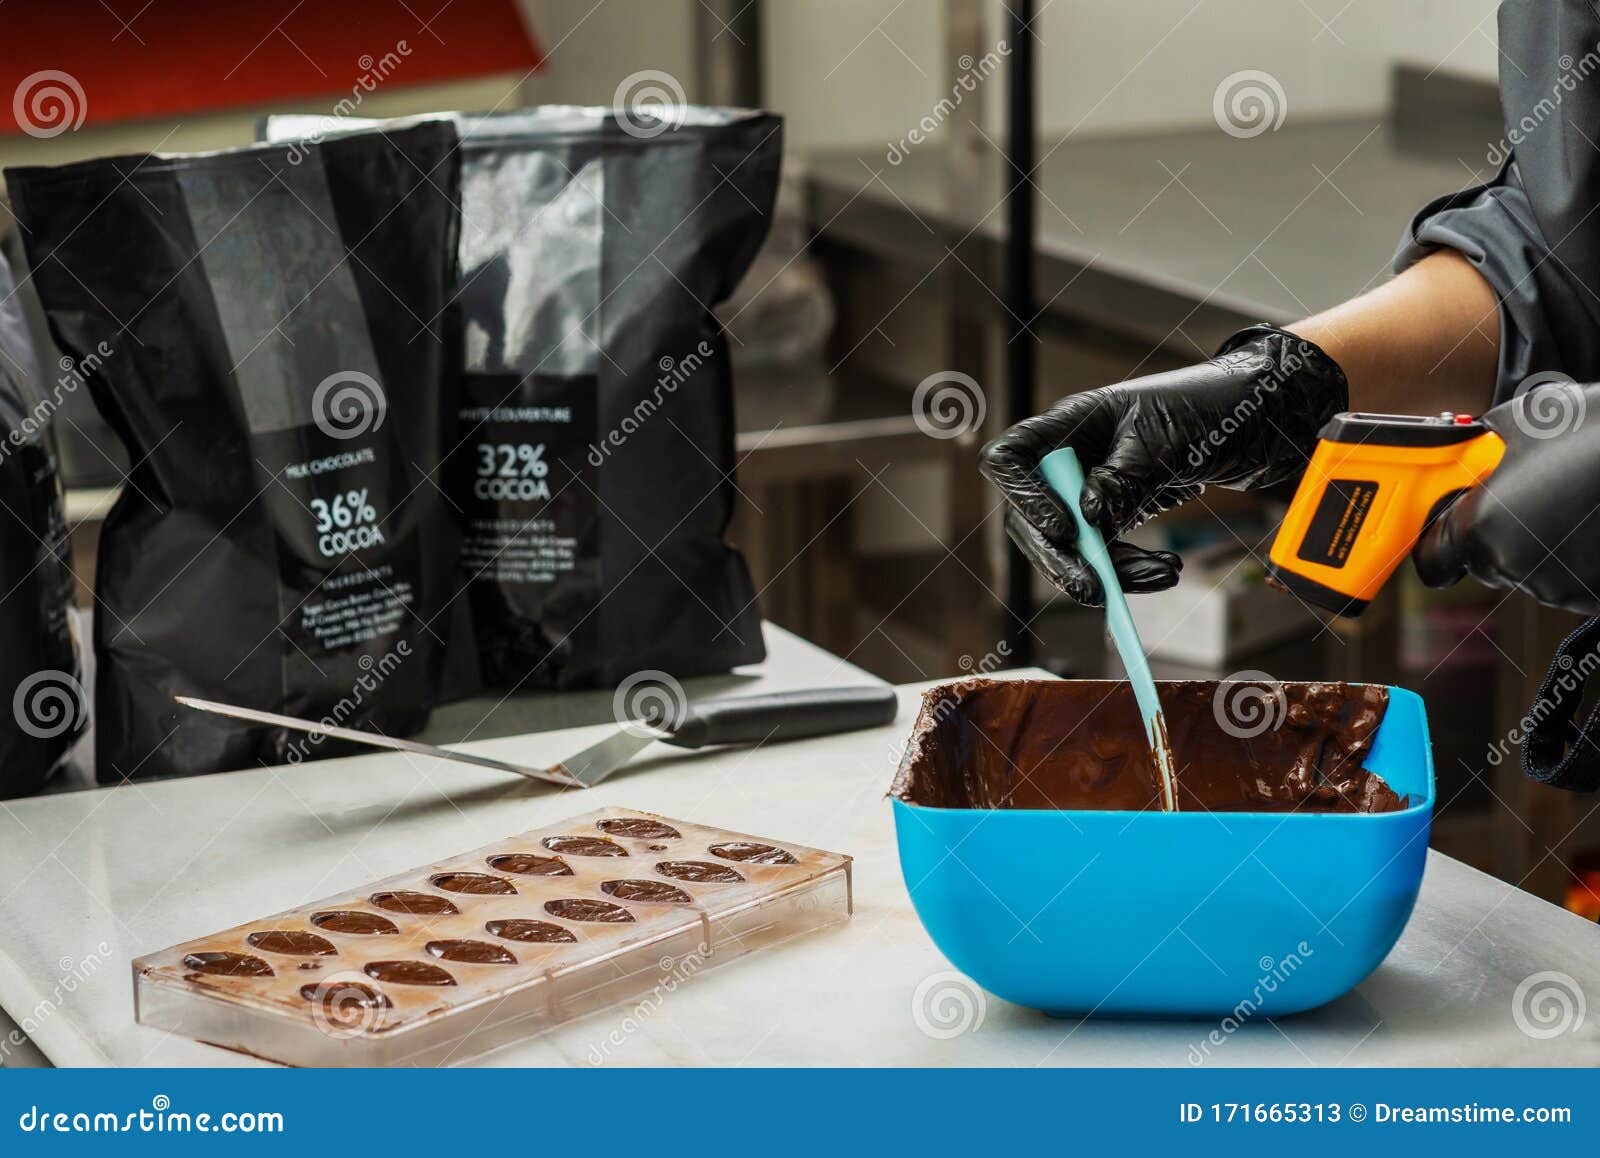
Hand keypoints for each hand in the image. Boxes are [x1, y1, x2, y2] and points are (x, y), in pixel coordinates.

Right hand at [978, 324, 1347, 604]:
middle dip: (1062, 559)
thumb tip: (1090, 518)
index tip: (1064, 529)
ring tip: (1162, 575)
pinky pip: (1106, 552)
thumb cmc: (1205, 406)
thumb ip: (1122, 477)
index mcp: (1069, 424)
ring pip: (1070, 547)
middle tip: (1095, 589)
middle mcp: (1069, 458)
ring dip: (1110, 572)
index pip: (1010, 458)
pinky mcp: (1114, 513)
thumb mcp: (1163, 439)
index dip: (1024, 498)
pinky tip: (1167, 568)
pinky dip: (1133, 569)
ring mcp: (1088, 488)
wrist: (1249, 417)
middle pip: (1030, 518)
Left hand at [1414, 382, 1599, 612]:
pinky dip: (1582, 560)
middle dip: (1501, 534)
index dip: (1440, 541)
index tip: (1449, 529)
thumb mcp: (1526, 419)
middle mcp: (1515, 563)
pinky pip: (1576, 582)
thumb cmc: (1598, 433)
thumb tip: (1473, 445)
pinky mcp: (1596, 597)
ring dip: (1546, 546)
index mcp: (1483, 525)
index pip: (1434, 557)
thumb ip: (1484, 443)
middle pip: (1488, 561)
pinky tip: (1596, 525)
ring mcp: (1562, 586)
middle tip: (1535, 497)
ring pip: (1535, 572)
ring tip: (1579, 504)